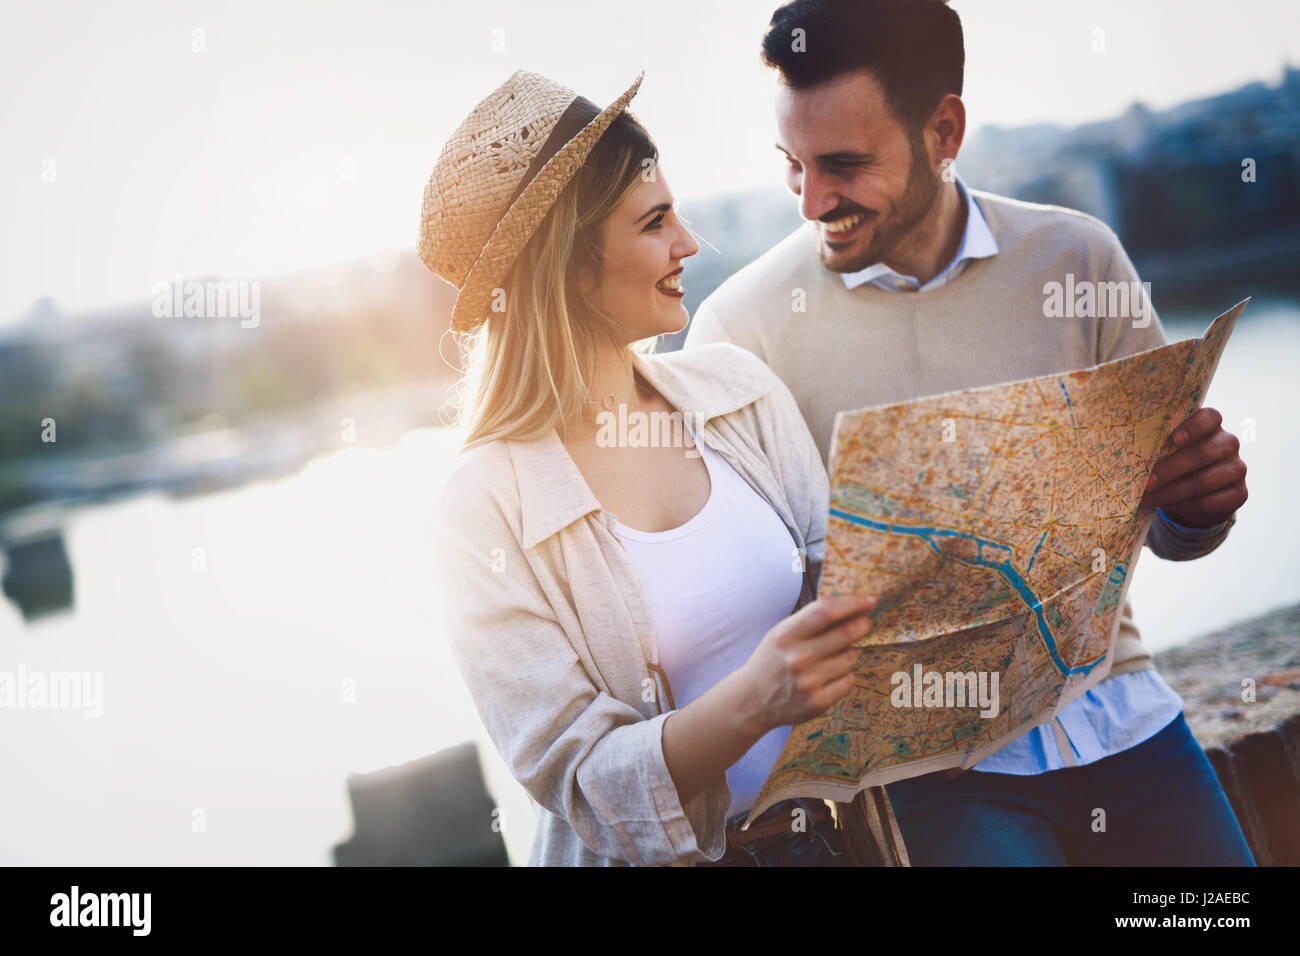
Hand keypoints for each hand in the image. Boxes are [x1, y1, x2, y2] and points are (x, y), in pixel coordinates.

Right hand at [738, 592, 875, 732]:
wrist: (752, 700)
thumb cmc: (774, 659)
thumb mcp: (783, 633)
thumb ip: (812, 619)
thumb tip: (853, 605)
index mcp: (786, 635)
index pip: (826, 611)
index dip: (852, 603)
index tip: (870, 600)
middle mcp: (797, 658)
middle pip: (846, 633)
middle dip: (862, 624)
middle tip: (865, 622)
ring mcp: (808, 682)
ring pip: (851, 657)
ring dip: (848, 653)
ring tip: (830, 657)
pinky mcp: (818, 702)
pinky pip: (849, 680)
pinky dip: (844, 675)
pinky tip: (827, 676)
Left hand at [1139, 407, 1246, 527]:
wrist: (1196, 496)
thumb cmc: (1174, 464)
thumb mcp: (1166, 452)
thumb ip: (1157, 446)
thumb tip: (1128, 455)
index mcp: (1211, 425)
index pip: (1210, 417)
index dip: (1193, 427)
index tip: (1173, 439)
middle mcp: (1228, 442)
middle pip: (1201, 454)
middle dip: (1170, 469)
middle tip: (1146, 482)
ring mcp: (1237, 467)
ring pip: (1204, 481)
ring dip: (1172, 492)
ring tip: (1147, 499)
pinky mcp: (1240, 492)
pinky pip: (1212, 501)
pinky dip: (1186, 506)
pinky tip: (1167, 508)